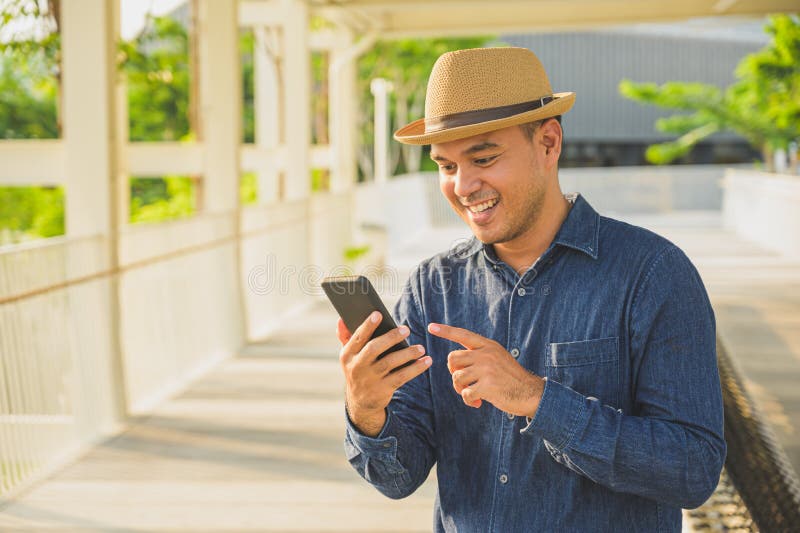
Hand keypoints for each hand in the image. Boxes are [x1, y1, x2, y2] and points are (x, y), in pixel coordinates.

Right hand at [337, 311, 431, 435]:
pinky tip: (426, 361)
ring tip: (421, 348)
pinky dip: (415, 369)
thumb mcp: (349, 356)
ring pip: (390, 363)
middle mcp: (357, 367)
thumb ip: (346, 337)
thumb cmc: (358, 369)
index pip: (357, 337)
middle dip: (390, 338)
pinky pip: (401, 377)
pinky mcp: (383, 390)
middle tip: (406, 329)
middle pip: (373, 349)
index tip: (378, 314)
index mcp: (347, 355)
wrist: (360, 402)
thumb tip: (341, 319)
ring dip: (407, 354)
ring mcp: (370, 379)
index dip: (367, 325)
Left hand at [428, 322, 543, 416]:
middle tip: (464, 384)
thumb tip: (453, 364)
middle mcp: (486, 354)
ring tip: (473, 394)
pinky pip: (465, 393)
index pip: (463, 334)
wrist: (531, 393)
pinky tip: (478, 402)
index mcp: (488, 345)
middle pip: (452, 359)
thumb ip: (478, 356)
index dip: (446, 331)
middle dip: (454, 373)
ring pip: (456, 377)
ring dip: (461, 389)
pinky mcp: (488, 385)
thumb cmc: (511, 378)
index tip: (431, 327)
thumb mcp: (497, 358)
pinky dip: (468, 400)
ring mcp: (487, 369)